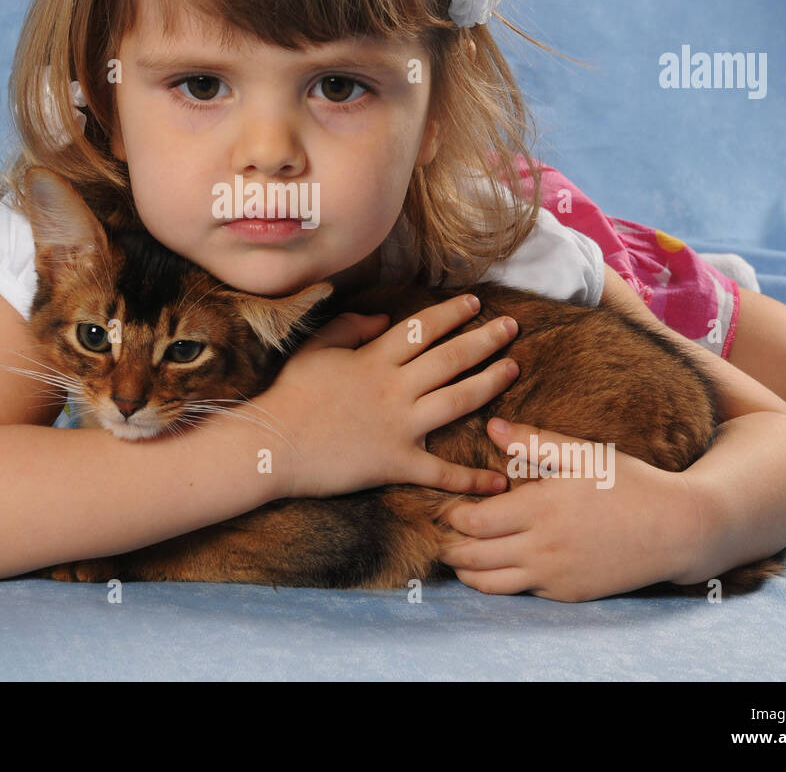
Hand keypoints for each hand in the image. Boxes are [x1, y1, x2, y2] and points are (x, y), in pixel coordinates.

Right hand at [255, 293, 519, 499]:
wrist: (271, 444)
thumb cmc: (289, 395)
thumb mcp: (315, 349)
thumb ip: (350, 327)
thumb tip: (384, 317)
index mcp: (374, 359)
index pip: (423, 329)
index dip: (451, 314)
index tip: (474, 304)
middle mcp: (394, 388)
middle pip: (451, 358)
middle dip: (485, 340)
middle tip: (512, 326)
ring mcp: (399, 426)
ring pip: (458, 401)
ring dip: (490, 383)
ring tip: (514, 370)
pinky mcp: (396, 463)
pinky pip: (440, 472)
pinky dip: (470, 480)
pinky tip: (497, 480)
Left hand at [436, 418, 703, 601]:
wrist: (678, 529)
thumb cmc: (631, 484)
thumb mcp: (584, 454)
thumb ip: (534, 442)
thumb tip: (492, 426)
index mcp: (541, 509)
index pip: (473, 522)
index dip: (452, 515)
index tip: (446, 503)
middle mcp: (542, 548)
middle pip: (472, 557)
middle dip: (448, 546)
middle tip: (438, 532)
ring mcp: (554, 576)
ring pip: (490, 583)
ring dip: (466, 570)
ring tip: (457, 553)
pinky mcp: (567, 594)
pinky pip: (520, 591)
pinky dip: (499, 580)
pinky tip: (496, 563)